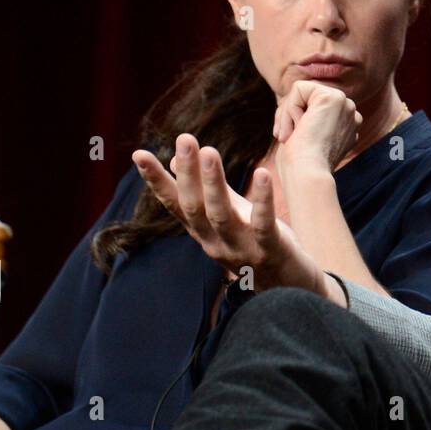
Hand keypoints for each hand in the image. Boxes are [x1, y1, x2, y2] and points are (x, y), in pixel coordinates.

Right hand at [132, 134, 325, 295]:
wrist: (292, 291)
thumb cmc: (257, 247)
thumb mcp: (227, 216)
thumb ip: (204, 192)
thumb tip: (175, 161)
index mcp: (203, 233)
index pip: (174, 205)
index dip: (156, 181)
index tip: (138, 154)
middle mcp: (216, 243)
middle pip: (195, 207)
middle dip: (188, 174)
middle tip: (184, 139)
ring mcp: (242, 250)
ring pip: (221, 215)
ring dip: (213, 184)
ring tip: (210, 152)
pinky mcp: (270, 251)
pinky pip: (263, 225)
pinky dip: (262, 200)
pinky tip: (262, 173)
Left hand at [273, 80, 361, 183]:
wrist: (306, 174)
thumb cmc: (299, 166)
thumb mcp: (305, 139)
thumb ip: (305, 121)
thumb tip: (292, 107)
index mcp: (347, 127)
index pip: (315, 109)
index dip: (296, 121)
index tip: (288, 141)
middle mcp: (351, 115)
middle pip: (309, 97)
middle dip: (290, 114)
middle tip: (284, 138)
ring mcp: (345, 105)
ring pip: (303, 92)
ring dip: (288, 113)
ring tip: (289, 136)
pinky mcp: (333, 97)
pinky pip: (299, 88)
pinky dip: (289, 108)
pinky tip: (296, 128)